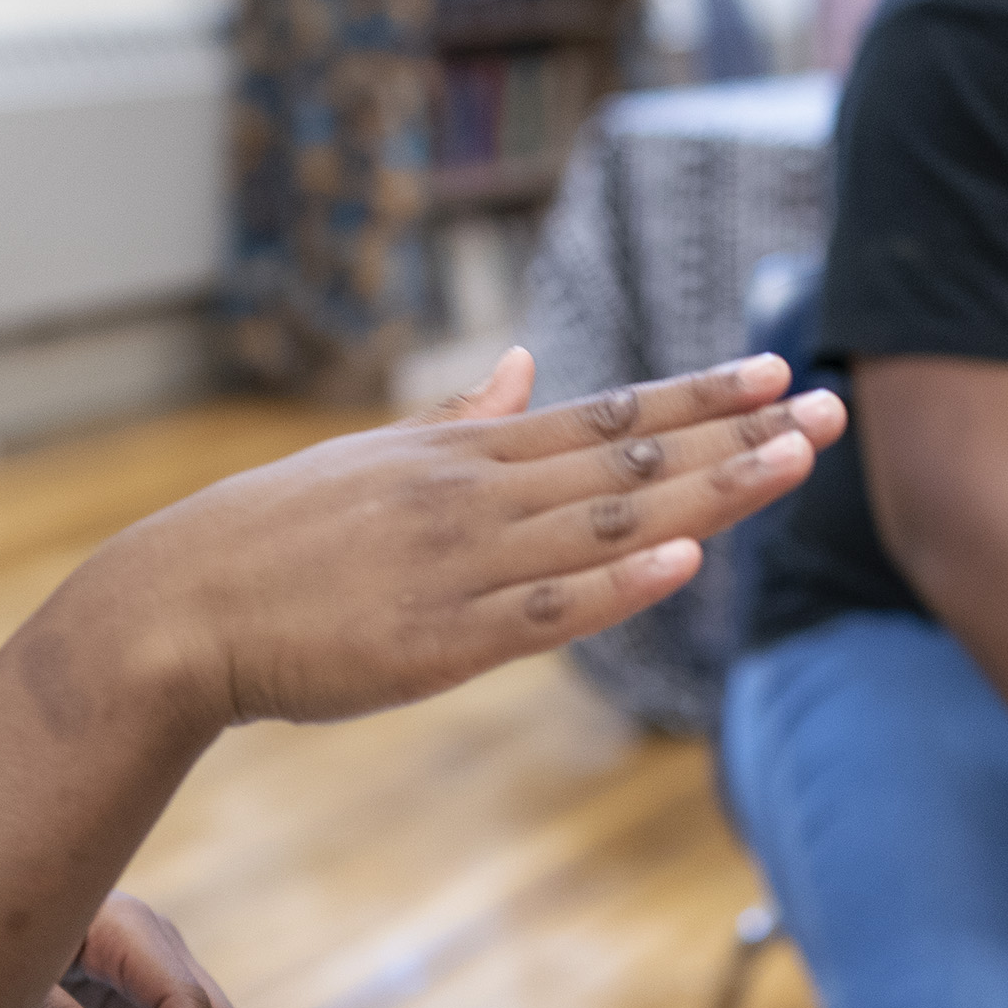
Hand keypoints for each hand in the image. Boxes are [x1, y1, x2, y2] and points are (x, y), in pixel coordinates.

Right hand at [74, 349, 844, 733]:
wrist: (176, 608)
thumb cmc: (272, 539)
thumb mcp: (374, 459)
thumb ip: (461, 418)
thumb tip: (527, 365)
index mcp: (465, 455)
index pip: (607, 417)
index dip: (698, 396)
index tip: (777, 369)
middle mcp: (476, 497)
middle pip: (630, 463)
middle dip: (739, 436)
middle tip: (830, 409)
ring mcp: (461, 567)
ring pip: (607, 525)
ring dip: (709, 493)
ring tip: (792, 462)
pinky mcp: (437, 642)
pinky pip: (544, 611)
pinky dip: (616, 586)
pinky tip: (683, 561)